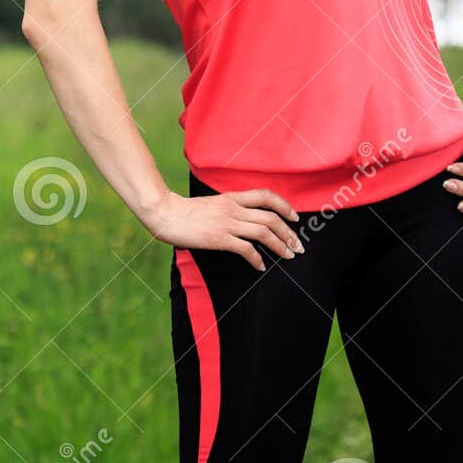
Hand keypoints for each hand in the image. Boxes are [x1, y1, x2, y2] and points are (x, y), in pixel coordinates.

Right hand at [144, 187, 304, 271]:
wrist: (165, 213)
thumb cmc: (184, 211)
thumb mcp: (212, 204)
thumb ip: (228, 209)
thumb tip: (242, 220)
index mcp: (232, 198)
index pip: (266, 196)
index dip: (284, 206)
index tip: (295, 217)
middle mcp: (233, 209)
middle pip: (271, 218)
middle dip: (288, 233)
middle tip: (297, 246)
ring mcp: (227, 223)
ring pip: (263, 233)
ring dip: (280, 246)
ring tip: (288, 256)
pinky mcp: (219, 238)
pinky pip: (245, 249)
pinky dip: (256, 259)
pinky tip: (260, 266)